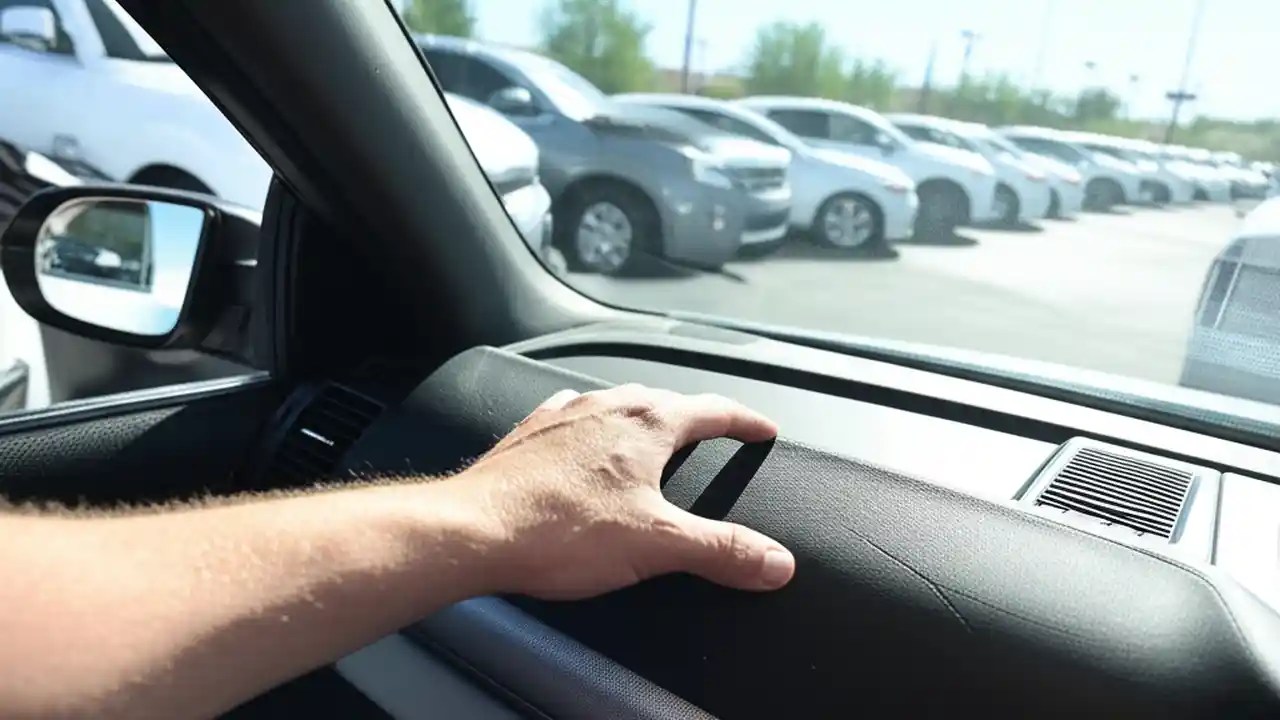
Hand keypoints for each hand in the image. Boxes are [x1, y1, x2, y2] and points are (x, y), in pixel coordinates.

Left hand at [456, 384, 794, 599]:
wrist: (473, 529)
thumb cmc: (561, 531)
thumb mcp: (658, 545)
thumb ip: (722, 551)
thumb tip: (777, 562)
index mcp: (647, 424)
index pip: (713, 409)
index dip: (744, 420)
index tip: (762, 428)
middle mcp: (607, 407)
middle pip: (665, 401)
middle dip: (695, 416)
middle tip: (714, 430)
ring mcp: (564, 415)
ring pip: (617, 404)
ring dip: (642, 417)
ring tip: (653, 434)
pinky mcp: (529, 434)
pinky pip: (572, 418)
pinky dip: (592, 428)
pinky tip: (583, 442)